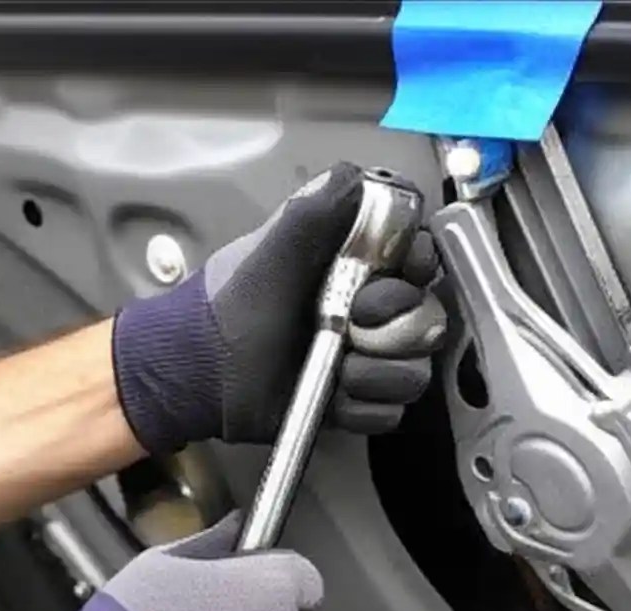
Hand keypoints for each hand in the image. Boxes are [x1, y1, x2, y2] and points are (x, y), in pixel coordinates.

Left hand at [112, 161, 446, 453]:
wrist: (201, 371)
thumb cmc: (229, 306)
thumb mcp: (273, 248)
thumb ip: (316, 209)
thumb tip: (359, 178)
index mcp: (357, 266)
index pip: (422, 259)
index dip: (419, 266)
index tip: (402, 269)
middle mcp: (371, 311)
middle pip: (428, 318)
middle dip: (396, 325)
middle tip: (352, 319)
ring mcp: (368, 359)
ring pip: (414, 370)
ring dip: (377, 372)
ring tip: (338, 366)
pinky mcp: (358, 402)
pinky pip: (390, 412)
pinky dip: (362, 407)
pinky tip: (333, 394)